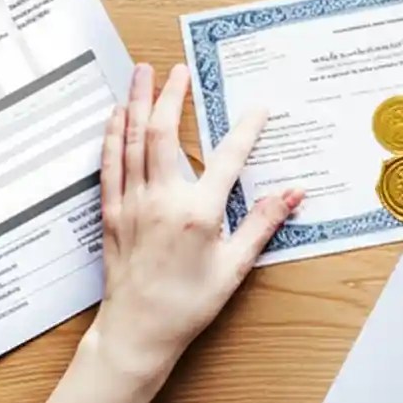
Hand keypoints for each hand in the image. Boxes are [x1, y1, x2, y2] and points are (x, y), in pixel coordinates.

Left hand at [80, 62, 302, 389]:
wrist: (138, 333)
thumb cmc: (187, 305)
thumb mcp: (235, 267)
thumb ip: (262, 224)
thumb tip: (292, 194)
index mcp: (197, 214)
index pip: (227, 158)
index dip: (245, 129)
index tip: (258, 109)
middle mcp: (161, 201)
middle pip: (164, 133)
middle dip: (172, 95)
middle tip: (179, 69)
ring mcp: (132, 204)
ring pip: (133, 140)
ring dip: (138, 102)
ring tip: (142, 72)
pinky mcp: (111, 213)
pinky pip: (110, 163)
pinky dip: (113, 134)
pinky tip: (118, 116)